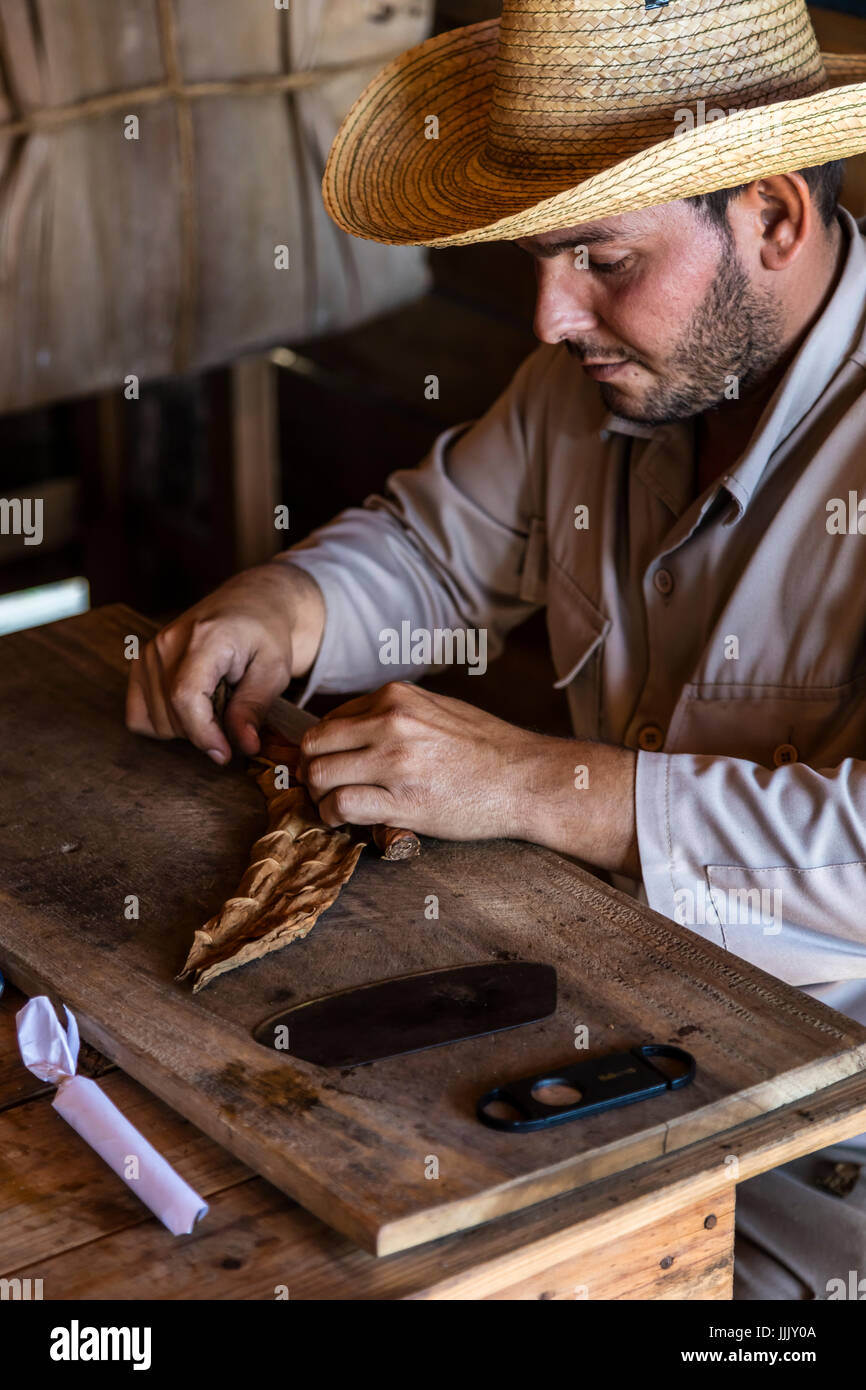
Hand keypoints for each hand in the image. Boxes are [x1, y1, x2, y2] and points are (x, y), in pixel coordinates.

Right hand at [125, 561, 324, 763]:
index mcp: (203, 638)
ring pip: (155, 721)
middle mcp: (167, 643)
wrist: (248, 605)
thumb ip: (255, 708)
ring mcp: (149, 652)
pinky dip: (164, 723)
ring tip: (215, 701)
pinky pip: (138, 716)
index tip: (225, 753)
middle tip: (232, 711)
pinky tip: (192, 707)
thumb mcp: (274, 670)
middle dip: (204, 732)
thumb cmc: (265, 635)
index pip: (185, 697)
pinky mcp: (140, 663)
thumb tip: (245, 746)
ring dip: (187, 727)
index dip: (203, 734)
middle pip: (171, 715)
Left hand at [298, 681, 546, 841]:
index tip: (332, 763)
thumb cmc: (487, 748)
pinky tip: (344, 819)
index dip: (324, 746)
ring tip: (333, 804)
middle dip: (311, 768)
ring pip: (319, 774)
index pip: (331, 719)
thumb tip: (353, 728)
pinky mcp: (402, 800)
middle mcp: (391, 723)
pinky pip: (342, 805)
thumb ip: (395, 713)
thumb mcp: (438, 709)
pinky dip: (332, 815)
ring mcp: (395, 761)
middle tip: (323, 785)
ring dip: (318, 794)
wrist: (525, 779)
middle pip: (314, 744)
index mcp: (397, 697)